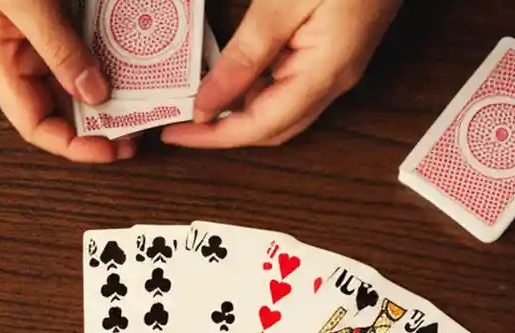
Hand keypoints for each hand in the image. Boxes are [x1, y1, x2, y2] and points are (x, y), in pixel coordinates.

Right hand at [0, 0, 135, 161]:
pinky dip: (117, 51)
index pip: (34, 123)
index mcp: (2, 60)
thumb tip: (93, 96)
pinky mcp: (65, 9)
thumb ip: (57, 49)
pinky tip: (142, 57)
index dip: (71, 145)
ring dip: (115, 89)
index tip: (110, 150)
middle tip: (140, 129)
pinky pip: (94, 39)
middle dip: (101, 122)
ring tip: (147, 98)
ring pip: (84, 75)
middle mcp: (24, 52)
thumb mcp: (24, 3)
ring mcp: (45, 31)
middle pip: (64, 104)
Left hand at [162, 0, 400, 148]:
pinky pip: (291, 82)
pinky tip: (232, 72)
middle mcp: (335, 79)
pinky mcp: (336, 48)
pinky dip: (257, 86)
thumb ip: (246, 55)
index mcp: (325, 73)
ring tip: (198, 97)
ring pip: (281, 106)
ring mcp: (338, 65)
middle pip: (273, 127)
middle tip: (177, 121)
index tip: (175, 132)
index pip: (261, 127)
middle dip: (223, 131)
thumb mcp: (284, 2)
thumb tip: (208, 103)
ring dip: (239, 109)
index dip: (214, 137)